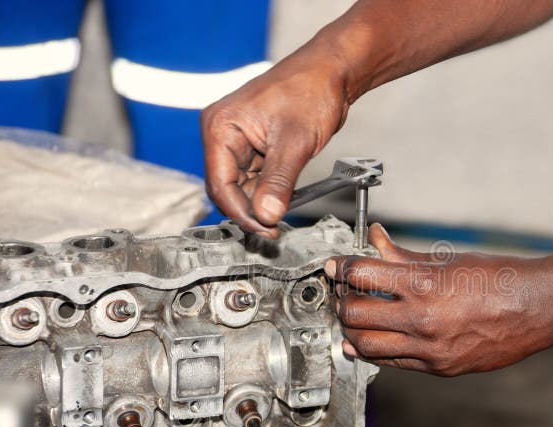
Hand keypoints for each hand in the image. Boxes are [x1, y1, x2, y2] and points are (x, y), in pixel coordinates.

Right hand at [201, 47, 350, 237]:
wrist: (332, 72)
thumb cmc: (311, 89)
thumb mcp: (295, 141)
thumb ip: (279, 182)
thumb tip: (266, 215)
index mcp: (221, 127)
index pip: (220, 184)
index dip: (241, 212)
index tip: (265, 228)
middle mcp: (224, 134)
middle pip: (228, 189)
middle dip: (251, 210)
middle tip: (275, 228)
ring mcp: (240, 142)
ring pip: (244, 187)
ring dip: (262, 204)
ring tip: (284, 216)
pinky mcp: (257, 148)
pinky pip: (258, 179)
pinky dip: (270, 193)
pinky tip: (286, 201)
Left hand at [324, 224, 552, 375]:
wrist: (539, 308)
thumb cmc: (499, 278)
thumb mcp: (448, 259)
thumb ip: (403, 254)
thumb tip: (376, 237)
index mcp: (423, 283)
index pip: (360, 274)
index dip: (339, 268)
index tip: (334, 267)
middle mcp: (422, 319)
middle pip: (354, 313)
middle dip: (341, 300)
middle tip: (342, 293)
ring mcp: (429, 349)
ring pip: (366, 345)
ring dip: (352, 330)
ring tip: (354, 317)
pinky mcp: (439, 368)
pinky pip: (392, 363)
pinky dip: (375, 352)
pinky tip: (370, 342)